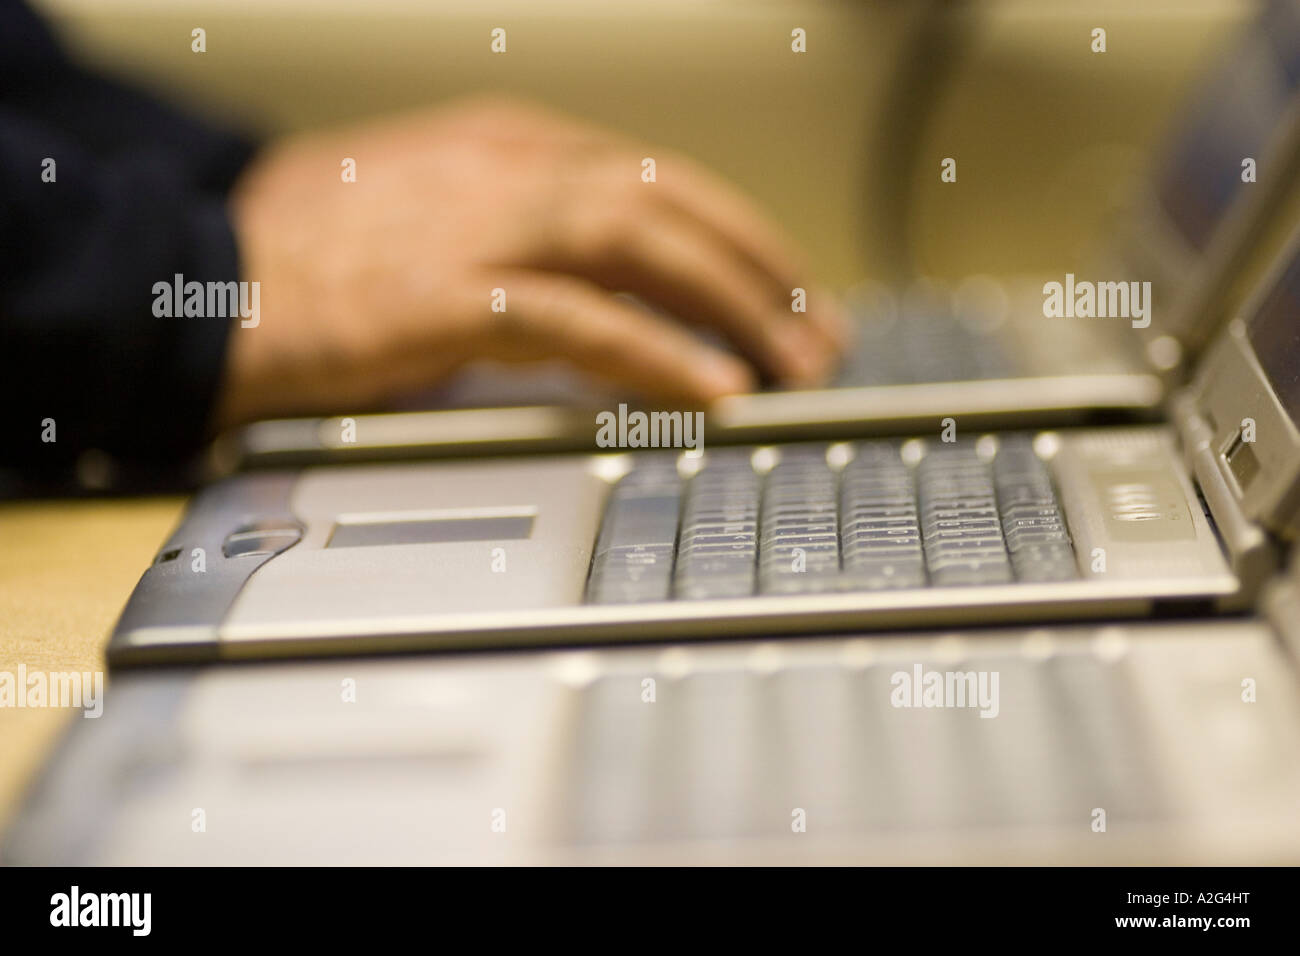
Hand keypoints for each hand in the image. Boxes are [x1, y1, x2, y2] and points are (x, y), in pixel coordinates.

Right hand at [216, 96, 849, 425]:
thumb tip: (590, 290)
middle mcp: (504, 169)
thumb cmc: (305, 258)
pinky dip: (656, 354)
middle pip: (668, 203)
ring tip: (792, 362)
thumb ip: (515, 239)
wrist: (197, 282)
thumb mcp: (429, 220)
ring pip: (643, 245)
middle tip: (816, 330)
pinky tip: (710, 388)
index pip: (652, 179)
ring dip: (732, 305)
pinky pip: (580, 322)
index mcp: (504, 146)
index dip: (733, 233)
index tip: (780, 285)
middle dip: (758, 269)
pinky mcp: (448, 295)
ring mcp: (477, 225)